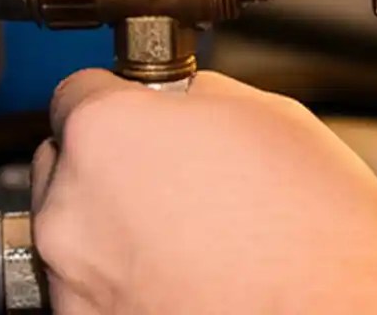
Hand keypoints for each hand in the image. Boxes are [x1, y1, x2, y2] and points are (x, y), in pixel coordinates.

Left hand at [31, 69, 376, 314]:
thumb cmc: (310, 236)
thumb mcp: (271, 116)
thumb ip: (201, 96)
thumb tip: (185, 99)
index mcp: (106, 133)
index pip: (78, 91)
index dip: (122, 99)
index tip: (146, 113)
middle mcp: (70, 206)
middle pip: (66, 162)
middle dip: (110, 162)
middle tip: (174, 174)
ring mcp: (72, 277)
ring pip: (78, 228)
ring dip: (116, 223)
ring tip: (188, 234)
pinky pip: (93, 285)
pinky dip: (125, 279)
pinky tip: (182, 274)